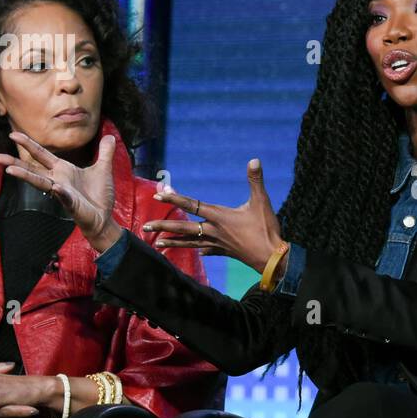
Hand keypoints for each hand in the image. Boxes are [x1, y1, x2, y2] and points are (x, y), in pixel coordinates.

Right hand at [0, 132, 122, 252]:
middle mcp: (58, 180)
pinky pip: (64, 197)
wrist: (104, 217)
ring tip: (10, 170)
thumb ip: (105, 153)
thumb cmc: (99, 195)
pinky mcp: (71, 204)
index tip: (12, 133)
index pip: (42, 154)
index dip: (28, 144)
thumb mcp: (104, 169)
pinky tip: (55, 187)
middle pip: (32, 169)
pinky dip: (60, 192)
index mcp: (63, 169)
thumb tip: (110, 136)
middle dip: (14, 162)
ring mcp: (62, 193)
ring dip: (26, 176)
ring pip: (40, 183)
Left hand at [143, 159, 286, 271]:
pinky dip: (201, 250)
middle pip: (184, 228)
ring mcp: (218, 243)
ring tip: (157, 243)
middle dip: (163, 227)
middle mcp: (214, 231)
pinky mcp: (225, 252)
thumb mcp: (262, 201)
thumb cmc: (266, 229)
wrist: (271, 258)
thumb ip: (255, 180)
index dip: (175, 199)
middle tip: (145, 226)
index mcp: (219, 217)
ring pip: (190, 242)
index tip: (160, 195)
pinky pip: (208, 251)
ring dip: (174, 242)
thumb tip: (254, 160)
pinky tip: (198, 252)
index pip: (192, 205)